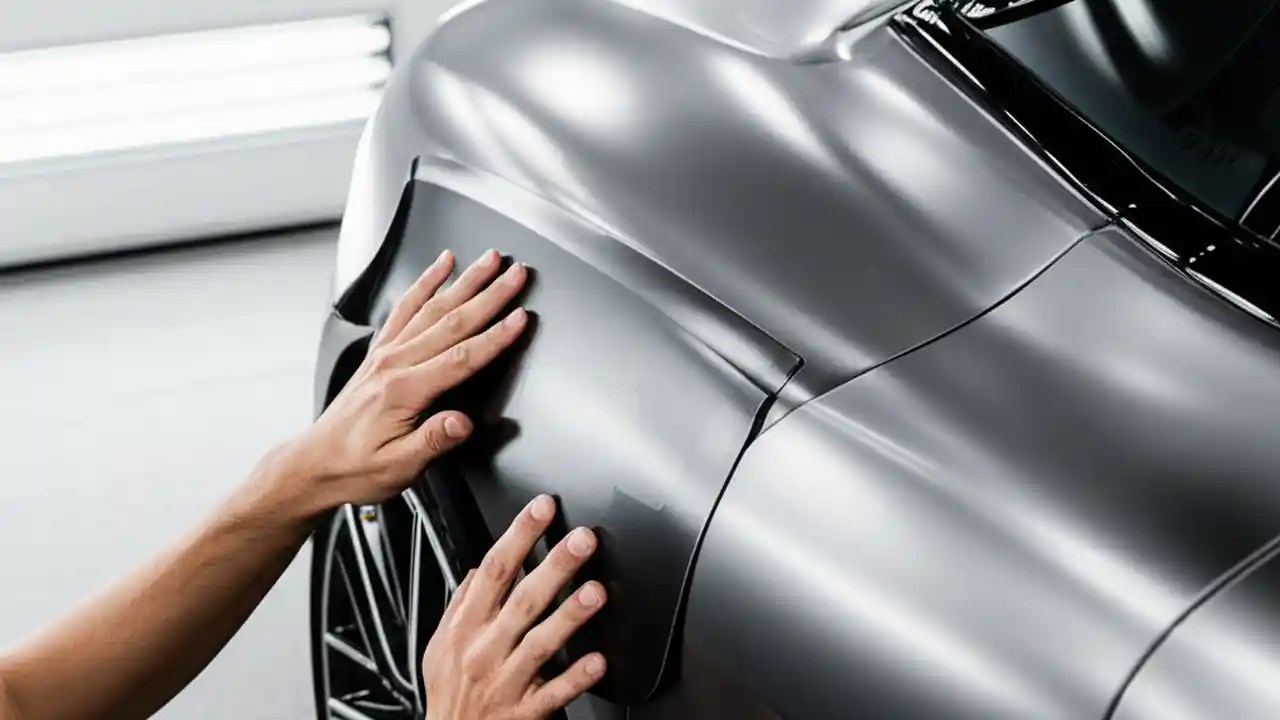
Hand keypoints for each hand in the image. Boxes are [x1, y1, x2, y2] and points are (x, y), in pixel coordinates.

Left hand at [285, 248, 528, 508]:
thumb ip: (433, 441)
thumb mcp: (398, 467)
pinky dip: (426, 282)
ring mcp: (386, 353)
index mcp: (403, 391)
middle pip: (452, 321)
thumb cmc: (356, 467)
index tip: (520, 318)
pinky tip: (441, 266)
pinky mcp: (381, 350)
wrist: (316, 463)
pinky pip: (406, 306)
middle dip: (490, 295)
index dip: (495, 337)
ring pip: (433, 307)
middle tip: (516, 274)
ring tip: (490, 260)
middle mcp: (394, 364)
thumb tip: (461, 422)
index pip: (461, 358)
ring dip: (465, 280)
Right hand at [424, 495, 607, 719]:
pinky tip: (597, 661)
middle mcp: (485, 650)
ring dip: (569, 616)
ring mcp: (505, 681)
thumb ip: (459, 606)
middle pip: (522, 600)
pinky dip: (575, 678)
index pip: (494, 570)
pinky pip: (553, 693)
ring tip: (595, 592)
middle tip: (581, 540)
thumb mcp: (439, 647)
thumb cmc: (449, 695)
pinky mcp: (524, 712)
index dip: (518, 535)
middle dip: (554, 566)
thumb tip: (477, 570)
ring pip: (540, 644)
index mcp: (466, 628)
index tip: (541, 508)